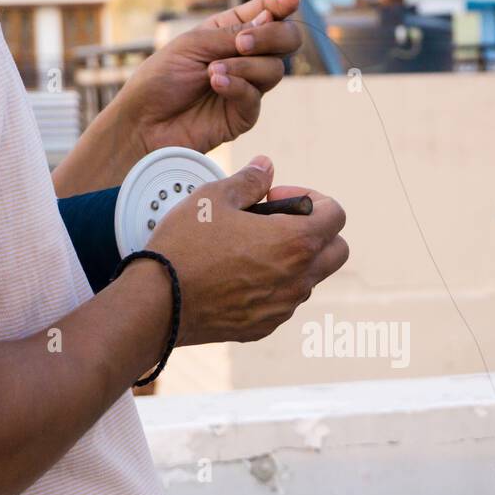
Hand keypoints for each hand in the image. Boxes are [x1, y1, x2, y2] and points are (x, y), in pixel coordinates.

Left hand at [120, 0, 303, 155]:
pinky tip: (216, 84)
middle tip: (244, 42)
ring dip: (245, 66)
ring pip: (274, 69)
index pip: (266, 13)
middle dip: (273, 36)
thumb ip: (232, 34)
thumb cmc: (161, 78)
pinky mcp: (242, 115)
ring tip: (212, 72)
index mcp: (230, 32)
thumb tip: (270, 18)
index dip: (281, 4)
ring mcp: (247, 87)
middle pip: (285, 41)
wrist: (144, 121)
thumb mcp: (193, 45)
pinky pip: (255, 97)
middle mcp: (244, 57)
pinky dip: (238, 87)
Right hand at [145, 156, 347, 344]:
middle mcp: (299, 279)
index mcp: (296, 242)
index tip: (276, 199)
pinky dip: (273, 286)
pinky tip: (237, 276)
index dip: (311, 198)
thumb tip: (266, 167)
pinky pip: (284, 302)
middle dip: (316, 232)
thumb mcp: (213, 198)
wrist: (158, 304)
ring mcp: (284, 307)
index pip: (337, 215)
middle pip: (337, 251)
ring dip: (294, 261)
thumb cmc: (185, 247)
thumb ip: (249, 180)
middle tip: (276, 224)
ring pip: (310, 278)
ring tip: (251, 249)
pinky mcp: (265, 327)